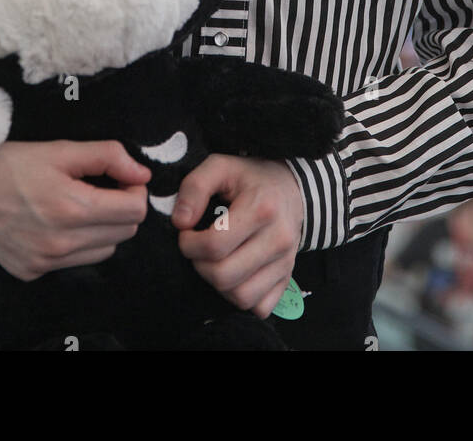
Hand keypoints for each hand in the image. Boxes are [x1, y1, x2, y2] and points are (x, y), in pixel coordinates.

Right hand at [0, 140, 150, 281]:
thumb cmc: (10, 163)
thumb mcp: (61, 149)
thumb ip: (108, 156)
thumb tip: (143, 172)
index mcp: (72, 209)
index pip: (135, 211)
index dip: (135, 190)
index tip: (122, 178)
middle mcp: (61, 243)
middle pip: (125, 233)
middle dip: (122, 208)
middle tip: (103, 187)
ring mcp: (46, 262)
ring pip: (104, 251)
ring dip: (104, 228)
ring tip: (81, 204)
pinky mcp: (32, 272)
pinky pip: (74, 261)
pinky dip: (77, 243)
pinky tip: (57, 221)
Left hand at [171, 154, 303, 318]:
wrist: (292, 188)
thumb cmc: (251, 177)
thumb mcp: (220, 165)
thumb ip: (195, 187)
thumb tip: (180, 222)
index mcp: (261, 208)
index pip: (214, 246)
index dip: (189, 244)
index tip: (186, 233)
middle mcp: (278, 239)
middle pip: (225, 276)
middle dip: (199, 265)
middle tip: (198, 249)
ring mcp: (286, 262)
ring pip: (241, 298)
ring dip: (218, 284)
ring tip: (214, 261)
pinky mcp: (287, 278)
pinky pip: (259, 307)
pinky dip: (241, 298)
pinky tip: (234, 274)